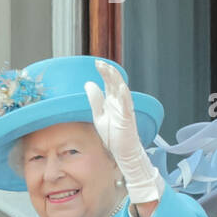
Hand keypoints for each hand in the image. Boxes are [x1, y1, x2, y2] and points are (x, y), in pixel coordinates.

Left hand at [84, 60, 164, 204]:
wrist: (124, 155)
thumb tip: (89, 84)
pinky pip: (127, 106)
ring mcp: (125, 112)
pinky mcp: (128, 121)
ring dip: (116, 81)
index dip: (104, 73)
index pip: (108, 84)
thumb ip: (96, 100)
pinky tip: (119, 88)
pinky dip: (124, 97)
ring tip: (109, 71)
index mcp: (113, 103)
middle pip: (115, 85)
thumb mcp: (99, 116)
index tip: (97, 62)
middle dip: (109, 73)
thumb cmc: (114, 137)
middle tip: (100, 63)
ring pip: (122, 92)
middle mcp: (120, 105)